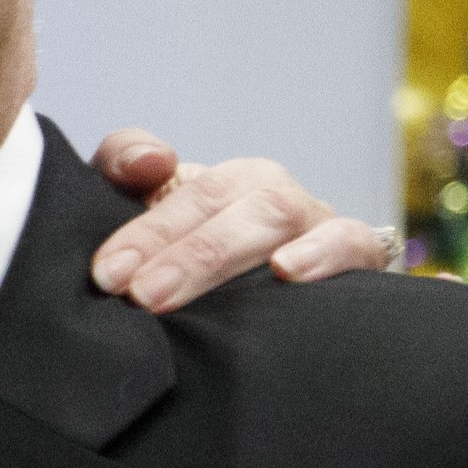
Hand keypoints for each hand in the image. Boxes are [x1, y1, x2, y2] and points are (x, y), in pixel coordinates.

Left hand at [87, 128, 391, 311]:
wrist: (261, 308)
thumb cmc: (189, 258)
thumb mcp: (142, 214)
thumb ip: (124, 168)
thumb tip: (151, 159)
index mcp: (218, 182)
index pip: (177, 186)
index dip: (143, 229)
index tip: (108, 273)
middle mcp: (266, 192)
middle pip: (223, 197)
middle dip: (177, 250)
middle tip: (139, 295)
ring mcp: (313, 220)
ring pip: (275, 213)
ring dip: (224, 253)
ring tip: (186, 290)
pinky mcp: (358, 254)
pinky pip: (355, 241)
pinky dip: (326, 251)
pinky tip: (289, 271)